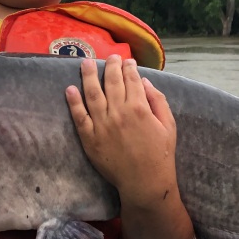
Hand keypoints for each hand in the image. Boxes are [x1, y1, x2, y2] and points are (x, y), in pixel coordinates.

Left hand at [65, 55, 177, 205]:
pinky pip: (79, 116)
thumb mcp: (168, 125)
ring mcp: (101, 125)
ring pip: (92, 94)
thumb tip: (144, 82)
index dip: (128, 67)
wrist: (144, 182)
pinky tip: (69, 89)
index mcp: (138, 108)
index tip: (127, 61)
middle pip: (111, 82)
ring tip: (85, 62)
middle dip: (110, 65)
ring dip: (88, 76)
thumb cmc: (160, 154)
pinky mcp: (90, 138)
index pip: (131, 79)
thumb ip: (157, 101)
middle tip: (110, 57)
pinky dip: (73, 102)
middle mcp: (118, 112)